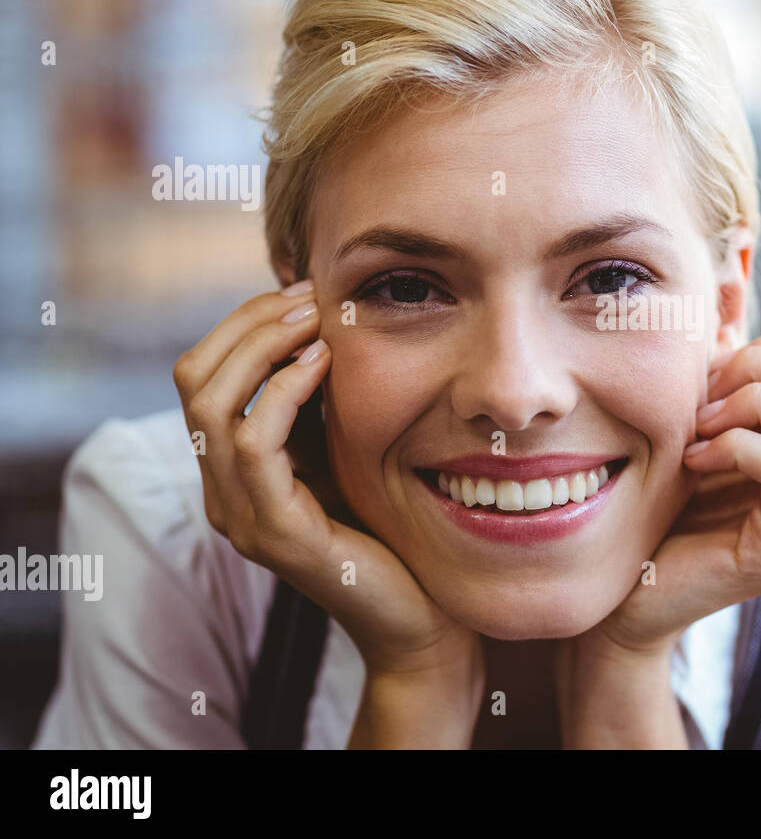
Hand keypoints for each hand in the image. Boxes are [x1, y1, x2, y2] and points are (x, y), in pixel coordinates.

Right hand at [173, 282, 483, 743]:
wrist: (423, 615)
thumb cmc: (392, 527)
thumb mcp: (345, 448)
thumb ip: (319, 401)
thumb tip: (319, 318)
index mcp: (233, 471)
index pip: (202, 373)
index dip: (244, 322)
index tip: (301, 289)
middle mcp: (224, 493)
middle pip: (193, 379)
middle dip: (248, 323)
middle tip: (307, 294)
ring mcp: (243, 517)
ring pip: (211, 406)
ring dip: (264, 346)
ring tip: (316, 319)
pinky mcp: (277, 534)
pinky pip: (254, 446)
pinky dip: (284, 391)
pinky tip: (322, 363)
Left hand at [555, 335, 760, 746]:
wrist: (624, 597)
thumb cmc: (656, 507)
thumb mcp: (693, 427)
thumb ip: (720, 380)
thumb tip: (729, 302)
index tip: (706, 380)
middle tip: (703, 400)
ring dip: (754, 405)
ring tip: (701, 428)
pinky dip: (736, 446)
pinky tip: (693, 460)